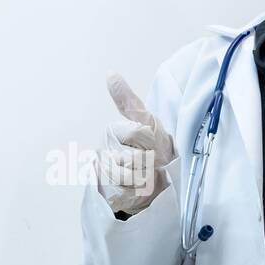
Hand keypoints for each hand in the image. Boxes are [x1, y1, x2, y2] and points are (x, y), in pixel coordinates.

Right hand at [97, 72, 175, 215]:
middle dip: (149, 161)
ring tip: (145, 174)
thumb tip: (110, 73)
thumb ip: (128, 101)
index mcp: (113, 131)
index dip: (150, 140)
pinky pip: (125, 192)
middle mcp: (104, 150)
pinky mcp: (107, 191)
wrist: (160, 179)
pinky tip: (138, 187)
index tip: (152, 143)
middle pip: (132, 157)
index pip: (135, 133)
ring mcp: (104, 172)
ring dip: (145, 178)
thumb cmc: (155, 146)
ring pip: (129, 176)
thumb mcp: (147, 120)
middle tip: (150, 160)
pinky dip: (138, 191)